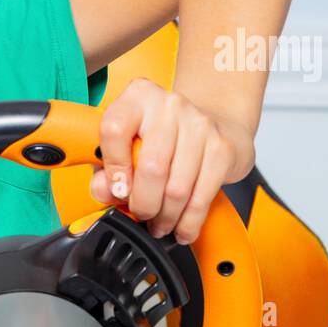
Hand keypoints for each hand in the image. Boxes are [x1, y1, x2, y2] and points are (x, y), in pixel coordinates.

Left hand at [88, 78, 254, 244]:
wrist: (215, 122)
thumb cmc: (160, 137)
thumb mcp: (126, 144)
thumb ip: (106, 169)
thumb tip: (107, 192)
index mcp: (137, 98)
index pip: (114, 130)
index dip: (113, 167)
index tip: (117, 190)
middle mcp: (169, 106)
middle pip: (151, 167)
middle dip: (143, 203)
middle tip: (141, 215)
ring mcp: (199, 125)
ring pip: (177, 187)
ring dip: (166, 216)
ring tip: (159, 225)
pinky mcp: (221, 148)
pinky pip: (202, 196)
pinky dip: (189, 221)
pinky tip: (181, 228)